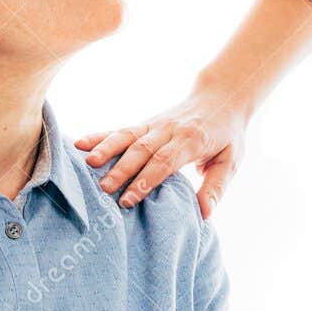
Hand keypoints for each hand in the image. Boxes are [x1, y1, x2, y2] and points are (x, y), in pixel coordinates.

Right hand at [74, 83, 249, 218]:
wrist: (222, 96)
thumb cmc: (227, 134)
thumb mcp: (231, 160)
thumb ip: (216, 186)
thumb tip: (204, 214)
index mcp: (191, 139)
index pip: (165, 161)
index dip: (146, 180)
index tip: (129, 199)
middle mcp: (169, 129)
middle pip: (142, 150)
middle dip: (122, 169)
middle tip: (104, 190)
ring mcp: (155, 124)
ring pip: (127, 136)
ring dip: (106, 149)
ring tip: (88, 163)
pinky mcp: (146, 122)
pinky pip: (121, 129)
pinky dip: (101, 136)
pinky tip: (80, 143)